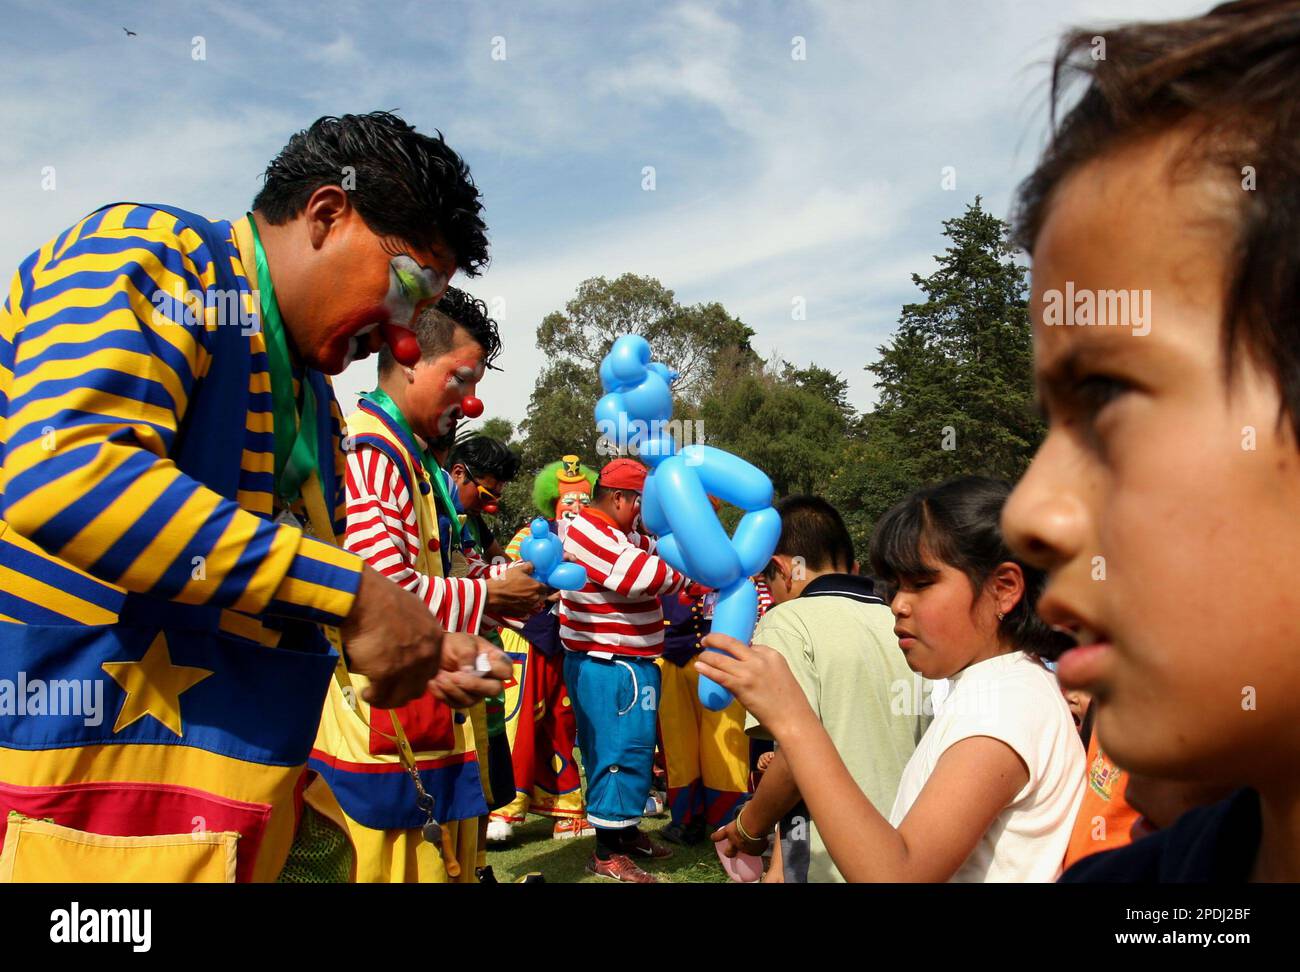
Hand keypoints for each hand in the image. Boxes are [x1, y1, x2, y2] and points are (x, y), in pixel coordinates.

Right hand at [339, 565, 444, 707]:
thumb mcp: (414, 610)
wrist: (364, 597)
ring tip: (374, 694)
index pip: (431, 670)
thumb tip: (409, 640)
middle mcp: (427, 655)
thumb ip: (417, 629)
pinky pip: (381, 696)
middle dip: (402, 691)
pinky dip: (372, 697)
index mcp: (435, 639)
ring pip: (401, 696)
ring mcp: (408, 666)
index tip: (401, 677)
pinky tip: (366, 692)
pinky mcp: (387, 674)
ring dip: (387, 698)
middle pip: (419, 687)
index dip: (415, 676)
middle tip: (387, 688)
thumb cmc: (383, 598)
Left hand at [429, 632, 511, 707]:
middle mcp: (490, 680)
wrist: (435, 654)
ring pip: (472, 700)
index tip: (479, 664)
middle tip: (455, 675)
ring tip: (439, 675)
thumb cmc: (454, 645)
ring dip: (452, 688)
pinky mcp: (461, 702)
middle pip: (494, 690)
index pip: (507, 671)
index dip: (497, 671)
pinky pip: (455, 705)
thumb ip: (467, 653)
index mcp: (495, 662)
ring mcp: (477, 693)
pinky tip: (434, 682)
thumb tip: (470, 671)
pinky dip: (442, 694)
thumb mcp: (462, 642)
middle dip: (473, 684)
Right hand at [486, 561, 546, 614]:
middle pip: (544, 597)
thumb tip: (533, 565)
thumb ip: (529, 566)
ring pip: (537, 604)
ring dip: (535, 601)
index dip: (545, 585)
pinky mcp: (522, 614)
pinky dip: (527, 608)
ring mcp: (529, 607)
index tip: (542, 583)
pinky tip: (521, 603)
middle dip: (541, 593)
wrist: (493, 594)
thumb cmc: (505, 580)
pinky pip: (529, 611)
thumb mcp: (517, 569)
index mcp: (536, 587)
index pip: (548, 587)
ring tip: (527, 596)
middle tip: (534, 589)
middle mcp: (535, 598)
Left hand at [695, 633, 815, 738]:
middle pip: (731, 643)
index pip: (748, 645)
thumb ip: (765, 667)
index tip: (726, 649)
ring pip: (721, 659)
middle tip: (705, 640)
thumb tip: (747, 668)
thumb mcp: (781, 674)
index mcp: (771, 654)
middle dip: (715, 639)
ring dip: (707, 656)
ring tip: (700, 656)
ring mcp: (749, 672)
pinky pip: (719, 675)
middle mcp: (759, 659)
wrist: (792, 719)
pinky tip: (698, 667)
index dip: (734, 647)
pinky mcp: (741, 686)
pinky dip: (706, 669)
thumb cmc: (788, 701)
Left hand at [713, 812, 768, 858]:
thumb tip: (748, 804)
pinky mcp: (755, 852)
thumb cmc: (748, 814)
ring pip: (745, 853)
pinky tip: (764, 842)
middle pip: (729, 853)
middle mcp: (735, 842)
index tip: (713, 837)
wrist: (755, 825)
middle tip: (732, 851)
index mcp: (729, 831)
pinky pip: (757, 852)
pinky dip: (759, 848)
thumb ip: (744, 813)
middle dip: (729, 853)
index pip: (717, 836)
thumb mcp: (743, 812)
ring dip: (748, 849)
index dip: (715, 837)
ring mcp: (744, 849)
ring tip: (755, 843)